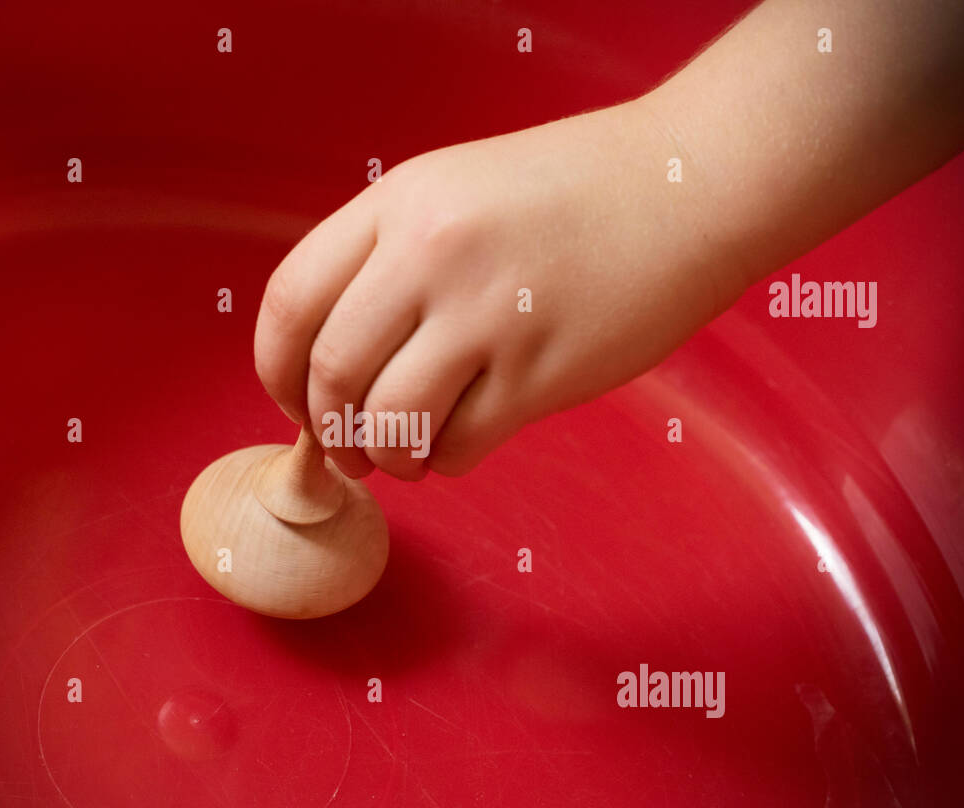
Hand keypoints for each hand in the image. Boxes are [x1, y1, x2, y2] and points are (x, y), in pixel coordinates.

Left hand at [254, 100, 744, 479]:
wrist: (687, 190)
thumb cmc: (571, 194)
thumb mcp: (456, 191)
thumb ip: (386, 261)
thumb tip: (327, 366)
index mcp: (400, 203)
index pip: (289, 301)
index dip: (276, 370)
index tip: (294, 401)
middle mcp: (433, 254)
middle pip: (332, 374)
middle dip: (328, 430)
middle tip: (348, 449)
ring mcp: (490, 315)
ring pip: (389, 424)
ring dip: (385, 458)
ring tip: (407, 453)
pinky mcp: (542, 373)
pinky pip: (457, 448)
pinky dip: (445, 460)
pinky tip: (466, 436)